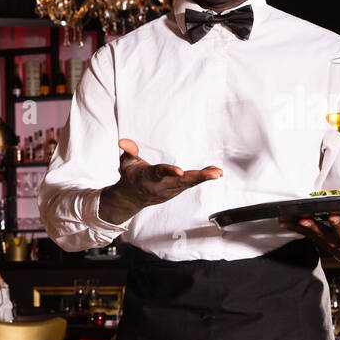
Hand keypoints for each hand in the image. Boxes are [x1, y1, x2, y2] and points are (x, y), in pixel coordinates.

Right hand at [98, 139, 222, 224]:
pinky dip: (203, 178)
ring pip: (189, 184)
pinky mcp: (176, 190)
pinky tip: (216, 173)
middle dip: (198, 178)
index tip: (180, 171)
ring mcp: (170, 190)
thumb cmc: (131, 177)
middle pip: (181, 182)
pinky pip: (191, 184)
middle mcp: (160, 186)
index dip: (169, 172)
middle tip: (213, 175)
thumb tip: (122, 141)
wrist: (131, 198)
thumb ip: (128, 151)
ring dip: (204, 178)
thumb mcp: (125, 163)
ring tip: (218, 172)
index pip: (159, 173)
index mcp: (147, 177)